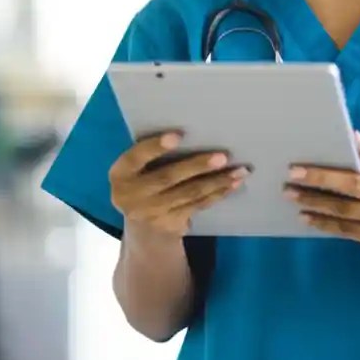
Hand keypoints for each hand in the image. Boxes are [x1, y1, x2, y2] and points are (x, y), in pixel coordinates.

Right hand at [109, 132, 248, 241]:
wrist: (143, 229)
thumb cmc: (143, 182)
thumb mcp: (136, 170)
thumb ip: (150, 155)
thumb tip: (193, 129)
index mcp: (120, 174)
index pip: (135, 158)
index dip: (155, 147)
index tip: (178, 135)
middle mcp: (132, 196)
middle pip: (168, 178)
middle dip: (197, 166)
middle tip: (222, 156)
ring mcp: (153, 213)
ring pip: (189, 194)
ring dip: (217, 181)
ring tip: (239, 170)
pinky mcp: (172, 224)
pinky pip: (199, 205)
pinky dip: (218, 194)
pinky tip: (234, 184)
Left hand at [285, 131, 359, 275]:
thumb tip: (351, 144)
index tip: (347, 135)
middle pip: (355, 185)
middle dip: (322, 177)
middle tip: (294, 172)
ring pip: (345, 208)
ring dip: (315, 200)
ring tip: (291, 193)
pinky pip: (345, 229)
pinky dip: (323, 222)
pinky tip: (305, 216)